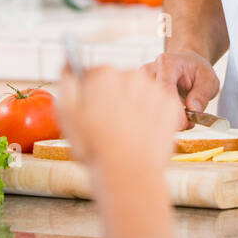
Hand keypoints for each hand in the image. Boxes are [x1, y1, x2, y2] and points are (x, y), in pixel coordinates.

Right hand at [55, 64, 182, 174]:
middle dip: (114, 98)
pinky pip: (158, 105)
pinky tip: (143, 133)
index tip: (92, 111)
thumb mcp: (66, 115)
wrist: (128, 173)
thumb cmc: (94, 148)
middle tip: (110, 125)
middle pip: (119, 82)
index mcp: (104, 74)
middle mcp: (132, 75)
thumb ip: (67, 84)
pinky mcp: (171, 105)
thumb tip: (68, 65)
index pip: (95, 75)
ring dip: (134, 105)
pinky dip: (152, 116)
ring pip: (140, 93)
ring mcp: (154, 89)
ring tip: (128, 132)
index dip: (91, 94)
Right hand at [143, 51, 219, 128]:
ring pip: (145, 109)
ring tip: (181, 116)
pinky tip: (169, 116)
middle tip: (188, 123)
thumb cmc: (196, 71)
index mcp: (167, 63)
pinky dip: (158, 119)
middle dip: (169, 118)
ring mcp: (139, 83)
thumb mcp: (209, 79)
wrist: (185, 64)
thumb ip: (202, 94)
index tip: (184, 124)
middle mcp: (148, 71)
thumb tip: (194, 110)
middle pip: (151, 101)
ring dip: (163, 119)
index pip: (165, 90)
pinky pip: (144, 112)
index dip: (174, 110)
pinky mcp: (135, 94)